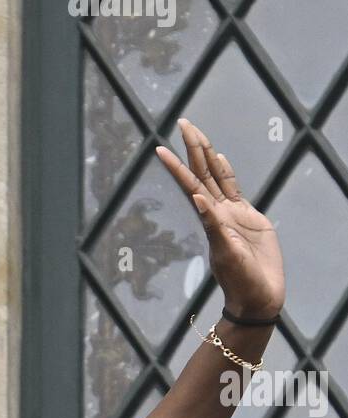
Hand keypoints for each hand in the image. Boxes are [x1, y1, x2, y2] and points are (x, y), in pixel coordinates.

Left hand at [156, 118, 284, 321]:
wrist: (258, 296)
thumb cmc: (241, 281)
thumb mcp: (225, 254)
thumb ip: (214, 226)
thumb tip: (198, 199)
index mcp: (209, 219)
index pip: (189, 185)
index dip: (175, 166)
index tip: (159, 148)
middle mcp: (217, 212)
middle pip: (201, 172)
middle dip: (192, 147)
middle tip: (183, 122)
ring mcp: (232, 213)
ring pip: (216, 176)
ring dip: (206, 155)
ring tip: (197, 133)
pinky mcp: (248, 217)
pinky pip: (234, 189)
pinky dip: (226, 173)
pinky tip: (220, 159)